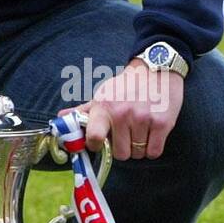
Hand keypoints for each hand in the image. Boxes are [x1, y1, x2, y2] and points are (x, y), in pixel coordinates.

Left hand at [61, 59, 183, 161]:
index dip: (96, 146)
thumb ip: (84, 110)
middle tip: (126, 134)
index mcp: (104, 107)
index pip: (94, 138)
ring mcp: (143, 119)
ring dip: (139, 148)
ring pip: (137, 154)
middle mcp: (122, 114)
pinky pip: (154, 152)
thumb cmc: (128, 85)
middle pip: (120, 154)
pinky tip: (151, 133)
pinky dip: (152, 148)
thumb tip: (61, 117)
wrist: (157, 68)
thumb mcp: (104, 94)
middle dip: (123, 148)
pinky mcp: (162, 123)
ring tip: (140, 130)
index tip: (100, 143)